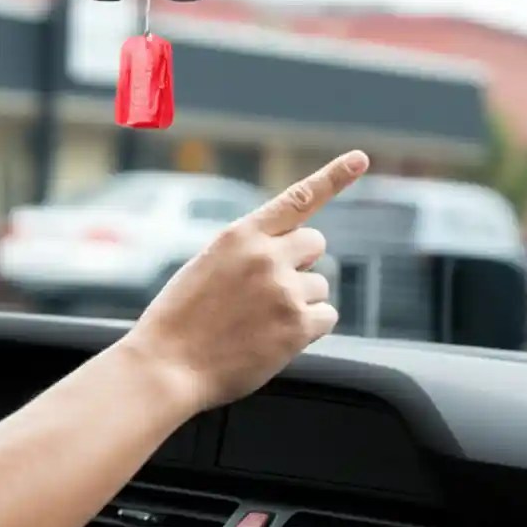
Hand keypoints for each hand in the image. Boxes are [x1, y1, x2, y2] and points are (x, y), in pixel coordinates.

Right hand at [125, 151, 369, 411]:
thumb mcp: (206, 265)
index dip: (334, 177)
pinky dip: (309, 329)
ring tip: (261, 321)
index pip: (298, 198)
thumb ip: (247, 252)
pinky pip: (326, 317)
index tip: (360, 159)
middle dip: (301, 263)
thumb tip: (285, 255)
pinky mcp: (297, 326)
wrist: (166, 366)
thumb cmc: (180, 321)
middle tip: (272, 289)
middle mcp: (267, 256)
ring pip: (320, 286)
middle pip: (316, 243)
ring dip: (300, 301)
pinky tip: (276, 338)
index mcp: (240, 235)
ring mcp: (284, 290)